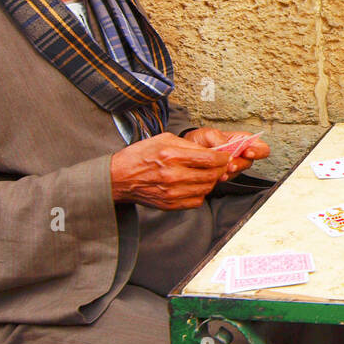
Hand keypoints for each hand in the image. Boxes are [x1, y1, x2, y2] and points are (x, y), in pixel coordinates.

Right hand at [110, 132, 233, 208]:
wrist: (119, 178)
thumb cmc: (140, 156)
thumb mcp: (164, 139)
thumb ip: (189, 144)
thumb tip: (210, 150)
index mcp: (172, 156)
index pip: (210, 159)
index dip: (222, 157)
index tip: (224, 156)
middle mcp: (173, 175)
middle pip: (212, 175)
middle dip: (220, 169)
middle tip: (219, 165)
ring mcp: (172, 192)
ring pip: (206, 188)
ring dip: (211, 181)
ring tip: (206, 173)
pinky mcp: (170, 204)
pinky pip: (197, 201)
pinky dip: (200, 192)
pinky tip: (194, 184)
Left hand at [184, 127, 270, 180]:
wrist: (188, 151)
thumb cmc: (201, 139)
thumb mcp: (208, 133)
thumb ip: (219, 138)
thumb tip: (227, 147)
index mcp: (243, 141)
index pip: (261, 148)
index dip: (258, 151)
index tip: (247, 152)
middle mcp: (241, 154)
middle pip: (250, 162)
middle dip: (240, 164)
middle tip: (231, 164)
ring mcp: (235, 165)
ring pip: (238, 172)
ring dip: (230, 172)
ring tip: (221, 170)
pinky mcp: (226, 175)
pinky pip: (228, 178)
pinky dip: (222, 177)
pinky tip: (217, 175)